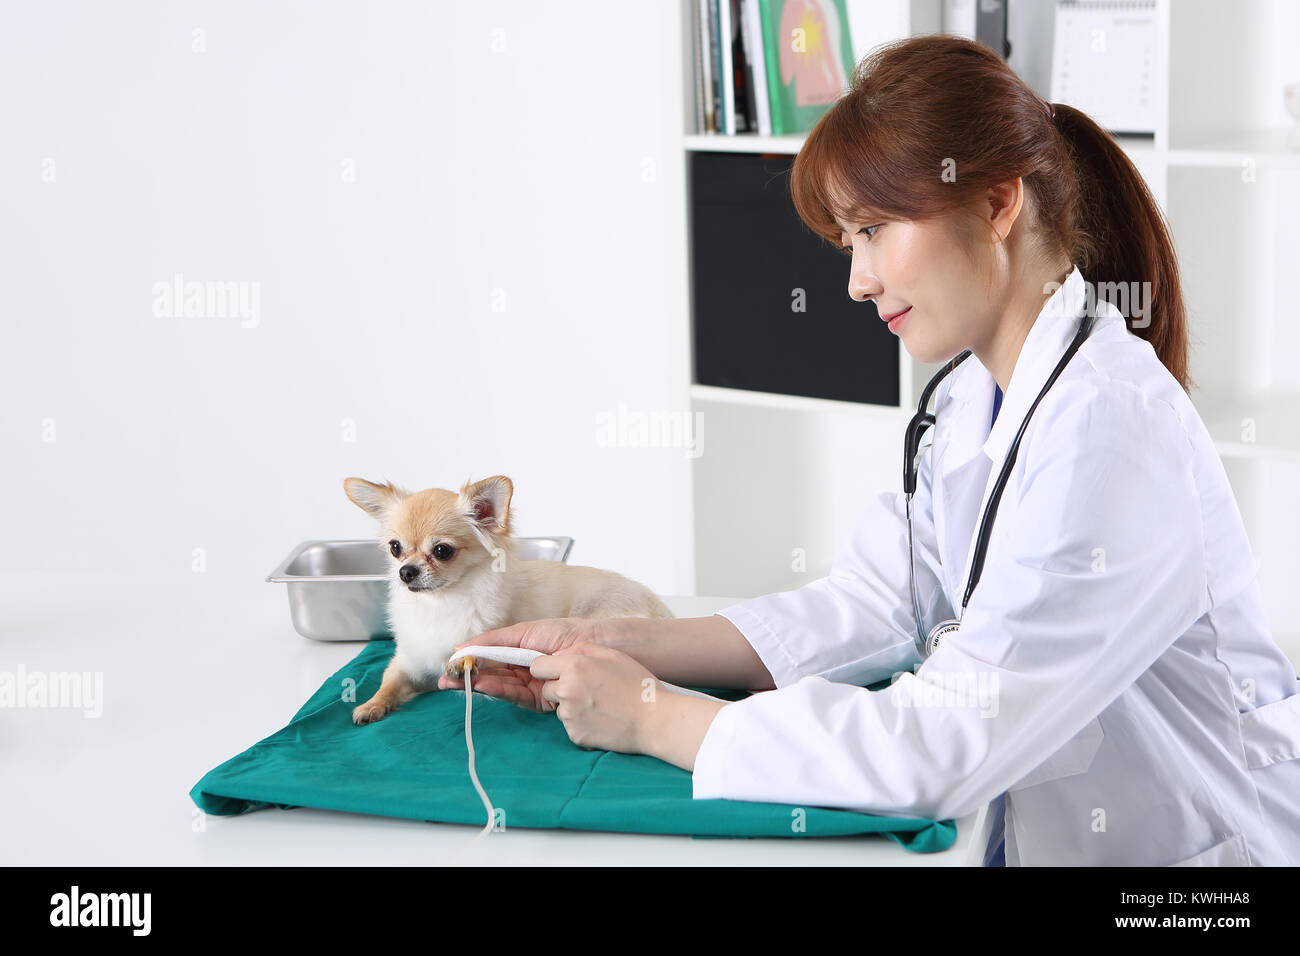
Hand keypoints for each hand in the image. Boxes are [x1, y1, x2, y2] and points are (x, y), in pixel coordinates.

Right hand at [436, 617, 613, 711]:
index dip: (472, 657)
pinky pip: (514, 694)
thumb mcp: (529, 632)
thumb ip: (499, 640)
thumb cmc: (567, 634)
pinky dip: (497, 690)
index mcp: (523, 647)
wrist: (596, 649)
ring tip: (456, 683)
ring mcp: (532, 683)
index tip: (453, 660)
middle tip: (446, 679)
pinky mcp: (541, 699)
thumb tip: (469, 645)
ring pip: (499, 684)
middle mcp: (525, 666)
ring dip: (477, 684)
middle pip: (491, 671)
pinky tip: (481, 685)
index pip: (491, 653)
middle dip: (468, 674)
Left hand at [529, 642, 660, 753]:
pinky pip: (570, 726)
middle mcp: (566, 690)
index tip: (557, 672)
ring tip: (599, 705)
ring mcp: (569, 715)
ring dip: (572, 707)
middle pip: (548, 688)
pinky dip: (581, 724)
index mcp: (574, 667)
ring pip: (559, 708)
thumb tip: (558, 655)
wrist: (654, 720)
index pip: (537, 666)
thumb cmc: (637, 684)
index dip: (547, 669)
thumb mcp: (612, 655)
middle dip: (561, 688)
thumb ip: (581, 649)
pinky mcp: (575, 735)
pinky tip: (602, 719)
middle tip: (588, 690)